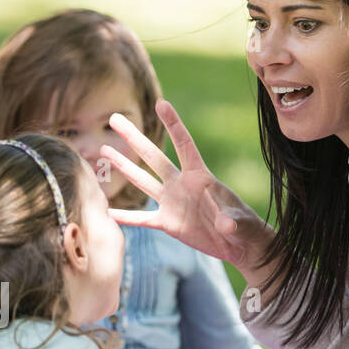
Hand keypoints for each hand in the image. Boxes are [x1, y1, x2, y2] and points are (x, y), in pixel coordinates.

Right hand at [102, 101, 271, 268]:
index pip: (184, 144)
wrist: (238, 244)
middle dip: (133, 138)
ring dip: (123, 166)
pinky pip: (141, 218)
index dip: (173, 125)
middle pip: (153, 157)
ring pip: (142, 181)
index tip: (160, 104)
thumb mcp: (239, 222)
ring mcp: (172, 202)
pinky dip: (125, 217)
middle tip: (114, 119)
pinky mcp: (167, 222)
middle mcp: (182, 184)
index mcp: (200, 176)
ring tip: (104, 150)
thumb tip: (226, 225)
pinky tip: (107, 211)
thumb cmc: (245, 228)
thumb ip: (230, 220)